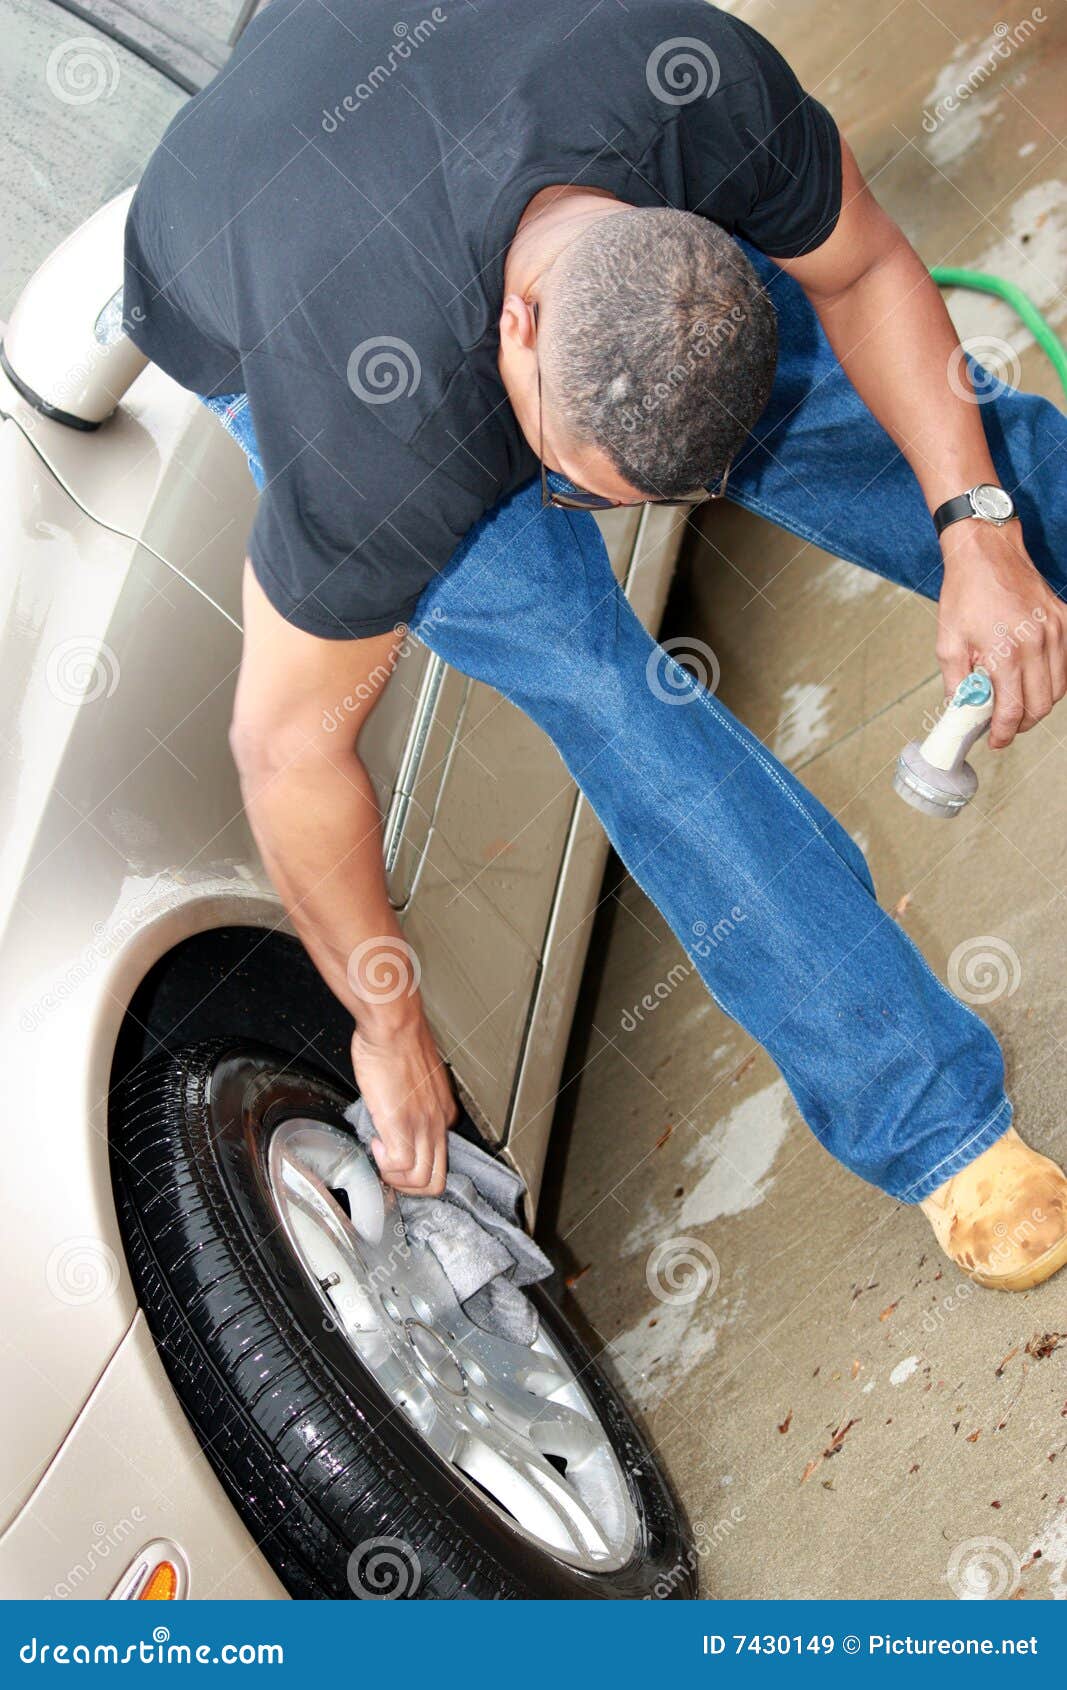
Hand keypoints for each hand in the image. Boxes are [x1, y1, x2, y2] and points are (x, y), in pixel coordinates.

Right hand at [351, 1011, 456, 1195]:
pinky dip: (385, 1166)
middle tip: (389, 1172)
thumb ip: (411, 1099)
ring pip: (422, 1181)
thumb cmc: (400, 1040)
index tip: (397, 1157)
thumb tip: (395, 1110)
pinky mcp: (403, 1125)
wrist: (394, 1025)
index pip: (440, 1158)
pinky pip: (401, 1168)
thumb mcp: (416, 1076)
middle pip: (437, 1181)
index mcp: (442, 1112)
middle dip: (410, 1188)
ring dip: (396, 1180)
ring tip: (381, 1158)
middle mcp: (438, 1123)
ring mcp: (423, 1126)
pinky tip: (376, 1144)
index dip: (415, 1165)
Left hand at [936, 522, 1066, 747]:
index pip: (1013, 711)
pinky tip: (1031, 678)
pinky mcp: (1065, 621)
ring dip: (1039, 703)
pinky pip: (1065, 664)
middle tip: (1004, 725)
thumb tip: (964, 711)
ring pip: (1058, 689)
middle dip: (1022, 723)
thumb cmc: (965, 594)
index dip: (1004, 733)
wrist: (987, 552)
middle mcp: (1037, 643)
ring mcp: (1056, 631)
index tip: (995, 741)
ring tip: (1016, 702)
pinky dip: (1052, 679)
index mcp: (1005, 652)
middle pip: (1042, 706)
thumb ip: (956, 683)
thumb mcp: (948, 642)